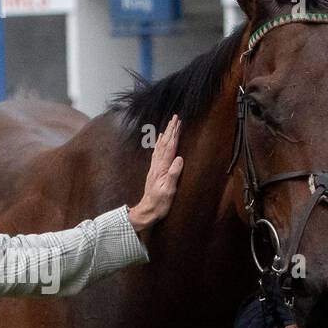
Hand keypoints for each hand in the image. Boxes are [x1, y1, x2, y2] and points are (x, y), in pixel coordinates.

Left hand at [128, 115, 183, 235]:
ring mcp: (155, 167)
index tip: (179, 122)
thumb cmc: (160, 203)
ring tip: (169, 125)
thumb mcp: (169, 190)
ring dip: (166, 134)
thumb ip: (173, 174)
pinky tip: (159, 140)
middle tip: (175, 117)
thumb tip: (179, 158)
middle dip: (170, 130)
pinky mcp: (154, 171)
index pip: (170, 147)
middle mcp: (157, 165)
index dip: (174, 134)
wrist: (147, 210)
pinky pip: (157, 153)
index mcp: (162, 168)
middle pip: (165, 144)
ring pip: (160, 146)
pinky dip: (159, 144)